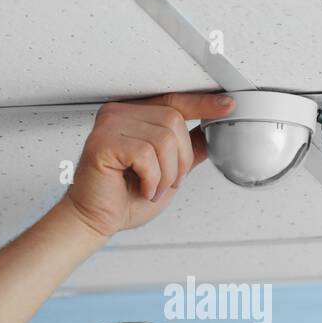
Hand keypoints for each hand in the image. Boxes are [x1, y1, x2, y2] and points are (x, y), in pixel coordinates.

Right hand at [63, 91, 234, 238]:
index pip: (174, 101)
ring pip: (163, 138)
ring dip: (166, 173)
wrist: (95, 220)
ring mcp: (108, 125)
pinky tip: (142, 188)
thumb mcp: (168, 172)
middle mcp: (118, 114)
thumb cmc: (122, 199)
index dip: (202, 104)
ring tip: (153, 187)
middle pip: (174, 120)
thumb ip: (187, 151)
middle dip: (180, 160)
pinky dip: (152, 179)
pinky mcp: (102, 142)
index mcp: (132, 115)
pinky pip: (146, 154)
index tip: (227, 106)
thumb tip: (210, 134)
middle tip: (167, 182)